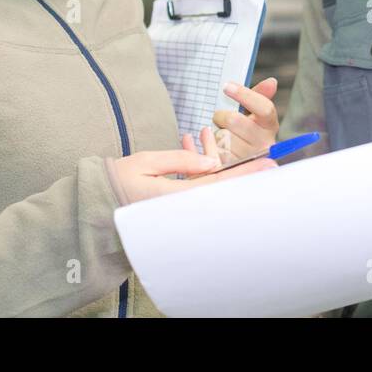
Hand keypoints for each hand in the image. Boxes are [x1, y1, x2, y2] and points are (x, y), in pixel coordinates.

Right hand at [112, 143, 274, 203]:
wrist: (98, 205)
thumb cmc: (117, 181)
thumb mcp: (145, 163)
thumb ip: (179, 160)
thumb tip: (210, 162)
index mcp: (173, 197)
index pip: (218, 184)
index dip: (244, 174)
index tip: (267, 165)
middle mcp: (180, 208)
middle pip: (222, 192)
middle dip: (247, 179)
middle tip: (272, 166)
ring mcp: (178, 211)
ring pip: (213, 193)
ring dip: (232, 179)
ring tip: (255, 166)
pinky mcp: (176, 209)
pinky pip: (200, 194)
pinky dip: (212, 180)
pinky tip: (218, 165)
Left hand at [205, 77, 278, 165]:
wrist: (243, 163)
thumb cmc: (247, 133)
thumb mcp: (254, 114)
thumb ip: (260, 95)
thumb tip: (272, 82)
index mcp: (270, 126)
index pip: (264, 108)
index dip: (245, 94)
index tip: (227, 86)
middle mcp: (264, 143)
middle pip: (234, 120)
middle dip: (222, 117)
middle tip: (221, 119)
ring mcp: (249, 158)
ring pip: (221, 136)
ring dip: (216, 134)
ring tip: (223, 137)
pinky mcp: (233, 170)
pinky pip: (212, 151)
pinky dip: (209, 146)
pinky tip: (216, 148)